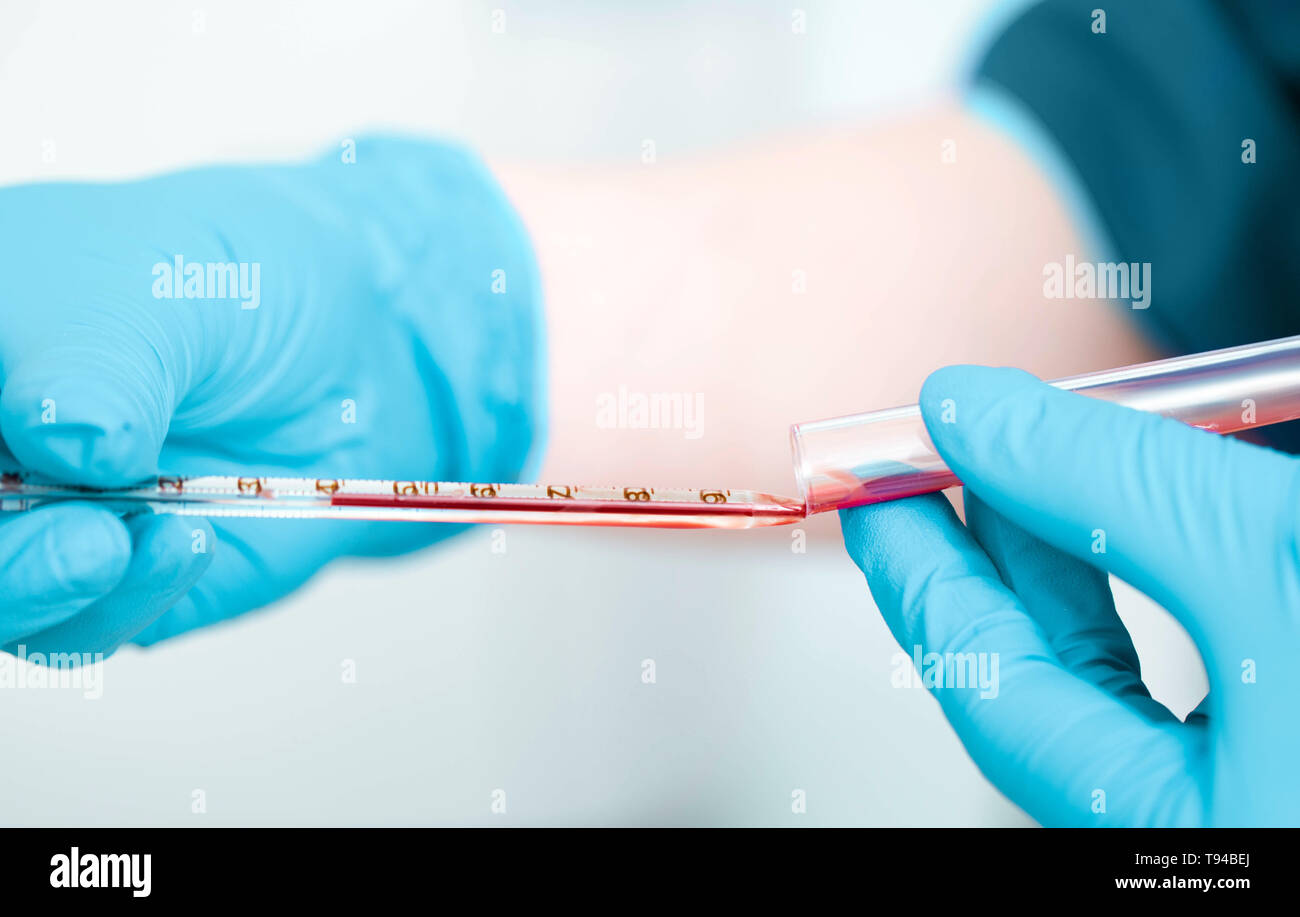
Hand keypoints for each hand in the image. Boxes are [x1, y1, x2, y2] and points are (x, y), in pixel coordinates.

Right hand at [0, 136, 542, 656]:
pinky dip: (126, 595)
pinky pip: (86, 625)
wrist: (360, 340)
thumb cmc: (244, 283)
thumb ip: (97, 368)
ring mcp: (47, 519)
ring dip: (42, 582)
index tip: (17, 461)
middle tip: (78, 534)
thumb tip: (61, 441)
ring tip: (116, 540)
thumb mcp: (161, 293)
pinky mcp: (119, 580)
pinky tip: (187, 537)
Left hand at [840, 365, 1299, 825]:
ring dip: (1064, 559)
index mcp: (1180, 838)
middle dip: (978, 561)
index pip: (990, 697)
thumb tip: (969, 416)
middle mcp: (1211, 832)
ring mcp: (1259, 784)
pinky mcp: (1292, 740)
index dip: (920, 581)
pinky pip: (1198, 660)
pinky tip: (1136, 513)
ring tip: (1015, 468)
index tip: (871, 495)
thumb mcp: (1268, 554)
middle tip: (919, 469)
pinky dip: (1154, 580)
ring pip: (1119, 676)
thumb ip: (1109, 487)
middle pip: (1043, 688)